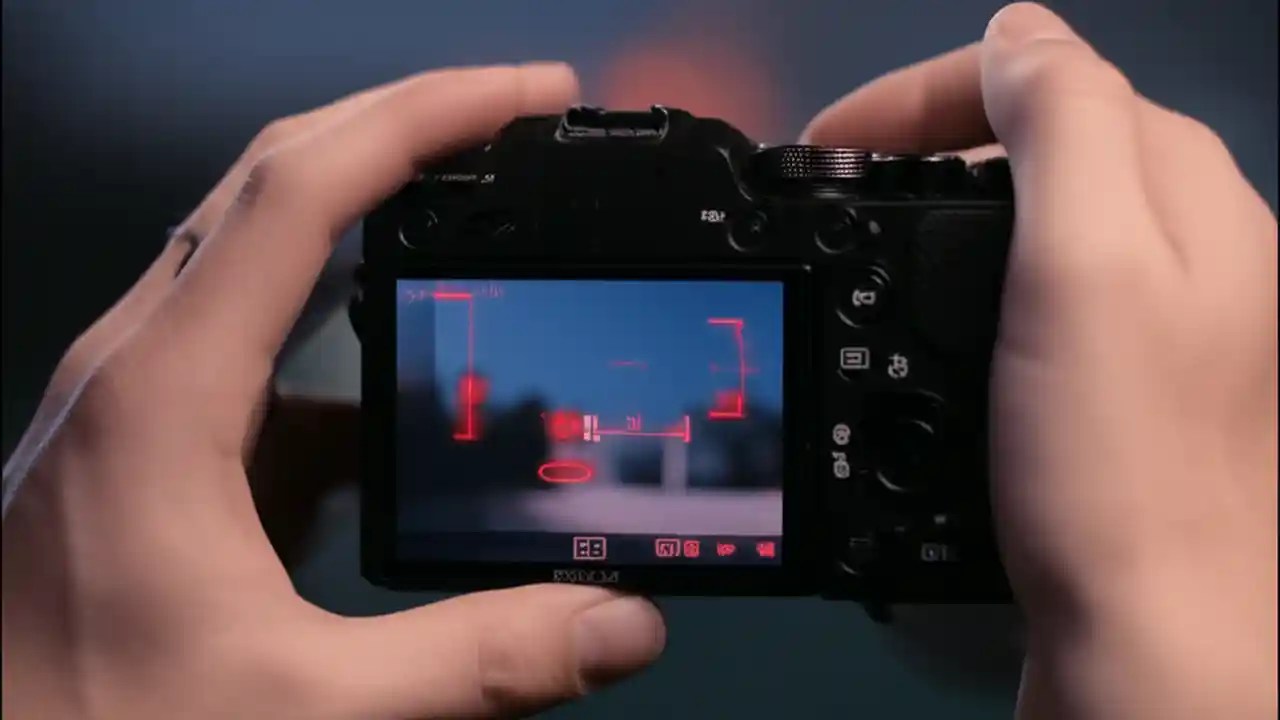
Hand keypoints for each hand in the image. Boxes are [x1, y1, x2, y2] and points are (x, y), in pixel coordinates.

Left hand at [1, 63, 664, 719]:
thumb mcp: (303, 707)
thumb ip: (474, 663)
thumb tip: (621, 623)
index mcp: (166, 391)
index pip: (304, 189)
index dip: (425, 118)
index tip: (530, 96)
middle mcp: (141, 365)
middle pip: (278, 184)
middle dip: (407, 129)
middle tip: (523, 124)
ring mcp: (141, 400)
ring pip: (263, 252)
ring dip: (373, 217)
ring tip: (483, 223)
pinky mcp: (153, 446)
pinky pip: (258, 346)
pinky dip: (342, 334)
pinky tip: (404, 393)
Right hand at [803, 3, 1275, 717]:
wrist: (1153, 636)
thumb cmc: (1115, 459)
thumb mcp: (1087, 263)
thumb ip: (1061, 119)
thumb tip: (1015, 34)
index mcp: (1181, 185)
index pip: (1038, 77)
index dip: (919, 96)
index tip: (825, 151)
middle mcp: (1187, 239)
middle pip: (1038, 139)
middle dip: (927, 148)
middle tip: (834, 198)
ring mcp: (1157, 318)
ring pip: (1033, 217)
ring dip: (940, 214)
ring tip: (865, 252)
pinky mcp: (1123, 386)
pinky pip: (1032, 293)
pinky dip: (966, 286)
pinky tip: (931, 328)